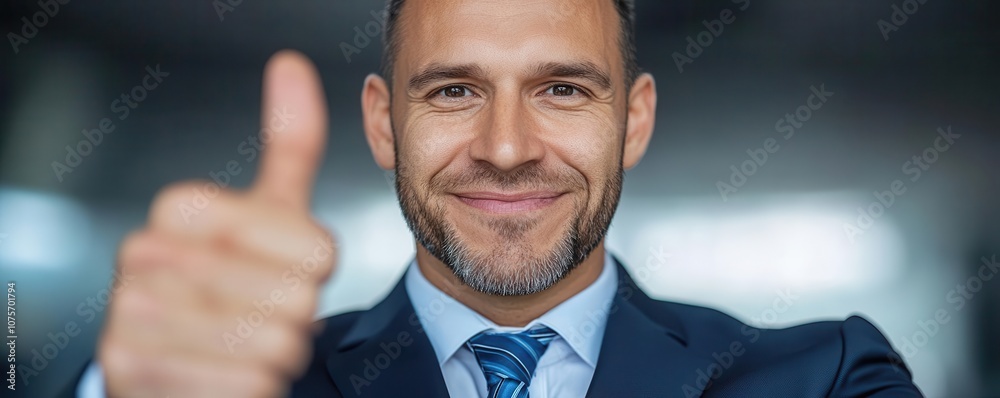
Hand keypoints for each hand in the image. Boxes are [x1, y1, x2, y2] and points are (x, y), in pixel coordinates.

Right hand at [98, 50, 334, 397]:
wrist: (175, 359)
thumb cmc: (235, 285)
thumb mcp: (268, 214)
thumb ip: (288, 144)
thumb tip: (291, 66)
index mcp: (182, 207)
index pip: (316, 250)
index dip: (314, 274)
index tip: (277, 269)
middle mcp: (145, 253)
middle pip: (297, 300)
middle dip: (292, 319)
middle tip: (255, 313)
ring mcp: (130, 313)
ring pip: (274, 345)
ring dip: (273, 356)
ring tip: (237, 341)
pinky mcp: (131, 370)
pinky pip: (246, 384)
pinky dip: (250, 387)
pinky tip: (219, 372)